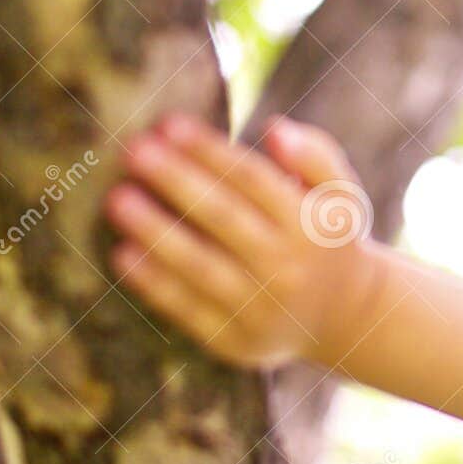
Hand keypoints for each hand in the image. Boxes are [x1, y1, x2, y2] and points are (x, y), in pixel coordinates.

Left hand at [103, 112, 381, 368]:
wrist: (345, 317)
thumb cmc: (327, 238)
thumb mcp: (342, 194)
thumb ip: (315, 155)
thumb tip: (273, 128)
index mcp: (310, 224)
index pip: (253, 179)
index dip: (209, 150)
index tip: (168, 123)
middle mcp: (286, 266)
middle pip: (223, 217)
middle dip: (176, 181)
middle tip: (132, 150)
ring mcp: (259, 308)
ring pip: (200, 266)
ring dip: (156, 232)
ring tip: (117, 199)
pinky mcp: (234, 340)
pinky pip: (187, 309)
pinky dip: (153, 283)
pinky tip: (122, 253)